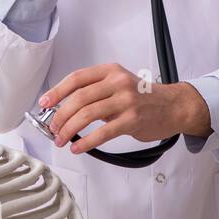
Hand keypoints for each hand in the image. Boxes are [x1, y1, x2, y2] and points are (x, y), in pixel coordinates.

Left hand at [39, 63, 211, 153]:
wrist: (174, 106)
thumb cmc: (143, 98)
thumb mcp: (119, 85)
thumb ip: (96, 93)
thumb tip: (65, 108)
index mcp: (110, 71)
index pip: (77, 78)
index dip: (57, 91)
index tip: (44, 104)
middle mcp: (117, 82)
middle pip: (79, 98)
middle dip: (60, 116)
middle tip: (53, 128)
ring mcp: (126, 100)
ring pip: (87, 114)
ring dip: (69, 129)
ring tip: (61, 139)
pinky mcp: (132, 120)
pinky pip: (103, 132)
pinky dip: (86, 142)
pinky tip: (78, 147)